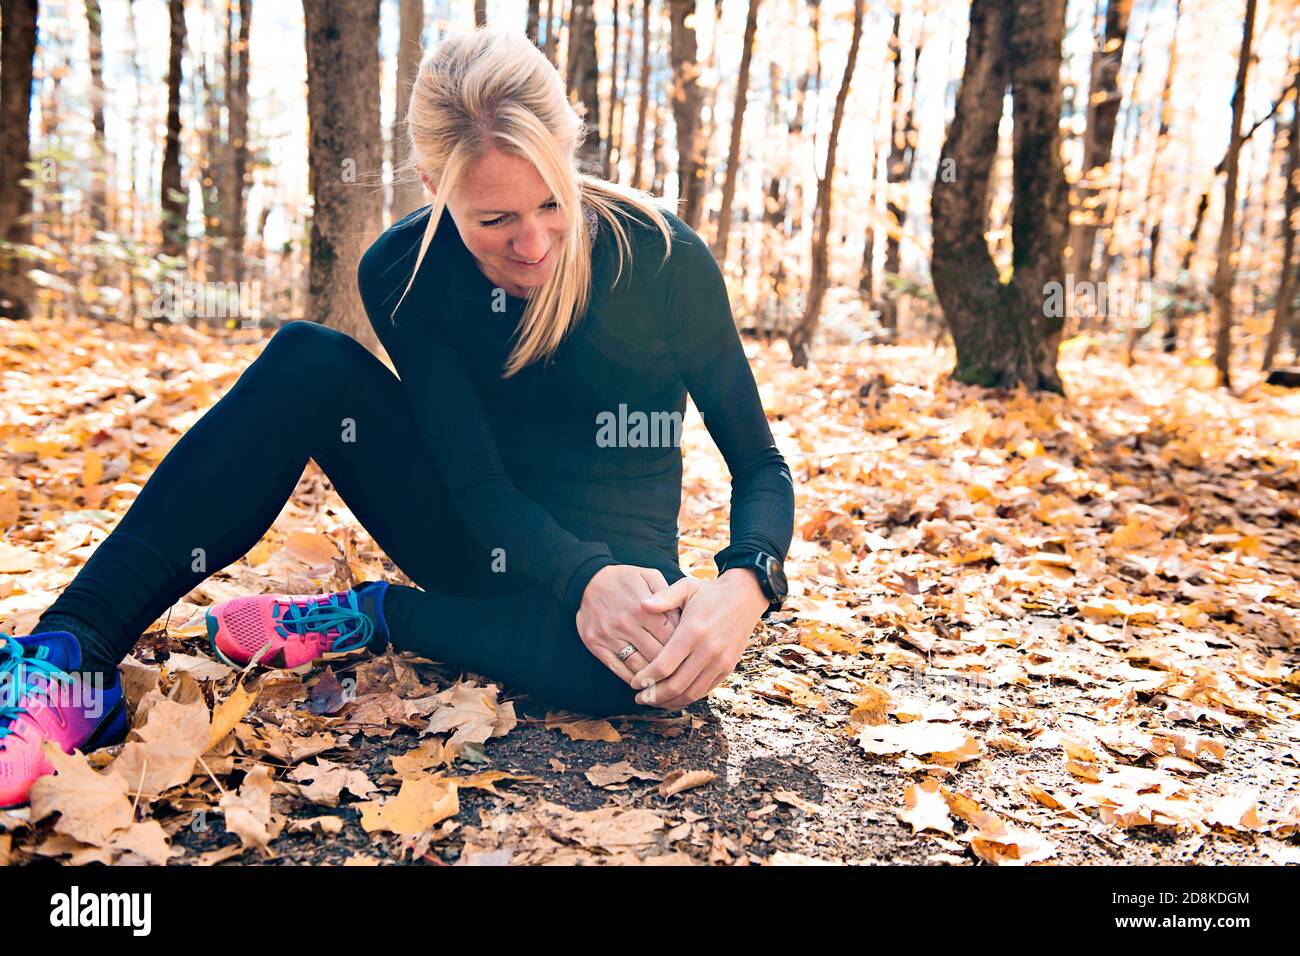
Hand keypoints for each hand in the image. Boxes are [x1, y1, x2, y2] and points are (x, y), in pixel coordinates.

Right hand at [576, 565, 681, 686]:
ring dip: (653, 678)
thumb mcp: (649, 576)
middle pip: (656, 655)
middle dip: (672, 667)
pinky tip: (644, 683)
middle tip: (684, 675)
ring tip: (667, 684)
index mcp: (644, 608)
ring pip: (638, 666)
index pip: (670, 637)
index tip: (691, 656)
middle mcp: (627, 624)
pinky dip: (632, 679)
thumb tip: (683, 619)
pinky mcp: (596, 645)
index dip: (683, 649)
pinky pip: (618, 668)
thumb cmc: (625, 579)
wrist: (587, 581)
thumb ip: (668, 595)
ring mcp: (610, 636)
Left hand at [630, 569, 769, 710]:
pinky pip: (705, 690)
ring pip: (691, 693)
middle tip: (639, 698)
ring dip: (670, 701)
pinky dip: (687, 698)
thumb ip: (663, 597)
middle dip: (654, 696)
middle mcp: (707, 650)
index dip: (646, 678)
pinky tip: (674, 697)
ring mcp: (720, 661)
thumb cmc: (710, 592)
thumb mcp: (686, 587)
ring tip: (654, 702)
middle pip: (676, 685)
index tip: (634, 683)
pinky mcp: (727, 668)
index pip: (664, 665)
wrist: (745, 597)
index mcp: (693, 631)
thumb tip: (642, 604)